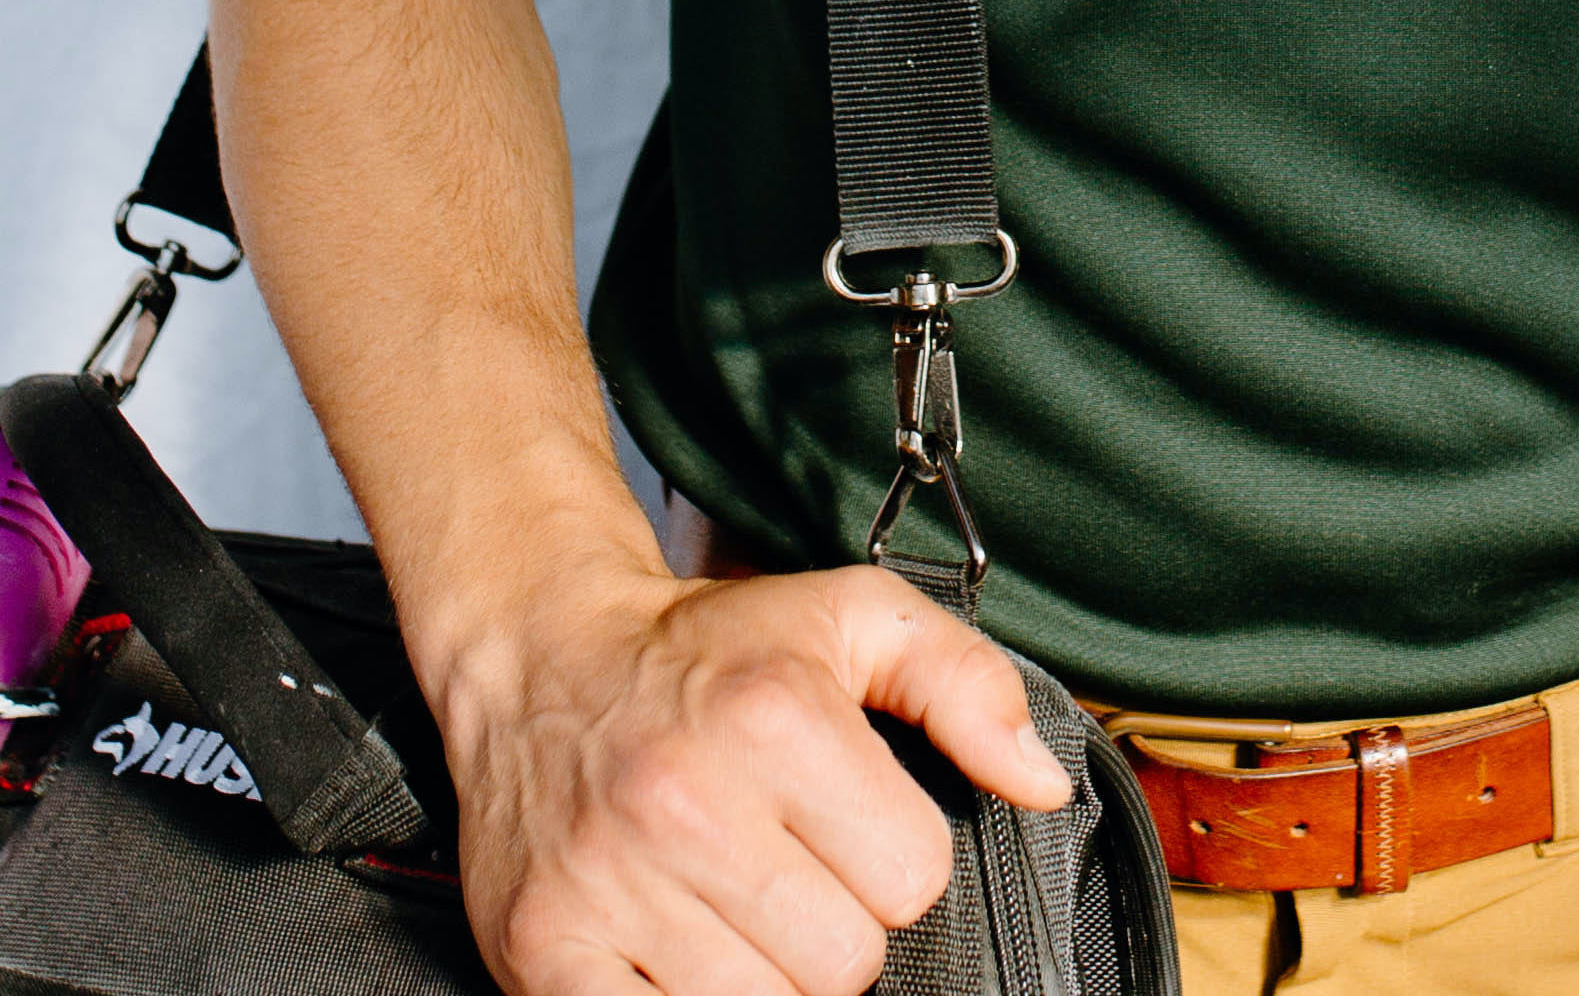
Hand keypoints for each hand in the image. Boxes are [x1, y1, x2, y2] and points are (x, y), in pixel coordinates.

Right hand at [435, 559, 1074, 995]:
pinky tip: (672, 949)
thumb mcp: (848, 618)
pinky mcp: (546, 949)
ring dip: (760, 974)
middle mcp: (688, 799)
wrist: (538, 653)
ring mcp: (609, 883)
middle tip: (780, 864)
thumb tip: (1040, 780)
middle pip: (844, 964)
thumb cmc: (705, 648)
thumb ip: (962, 682)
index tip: (844, 820)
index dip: (892, 855)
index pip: (913, 875)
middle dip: (831, 924)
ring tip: (724, 901)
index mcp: (775, 716)